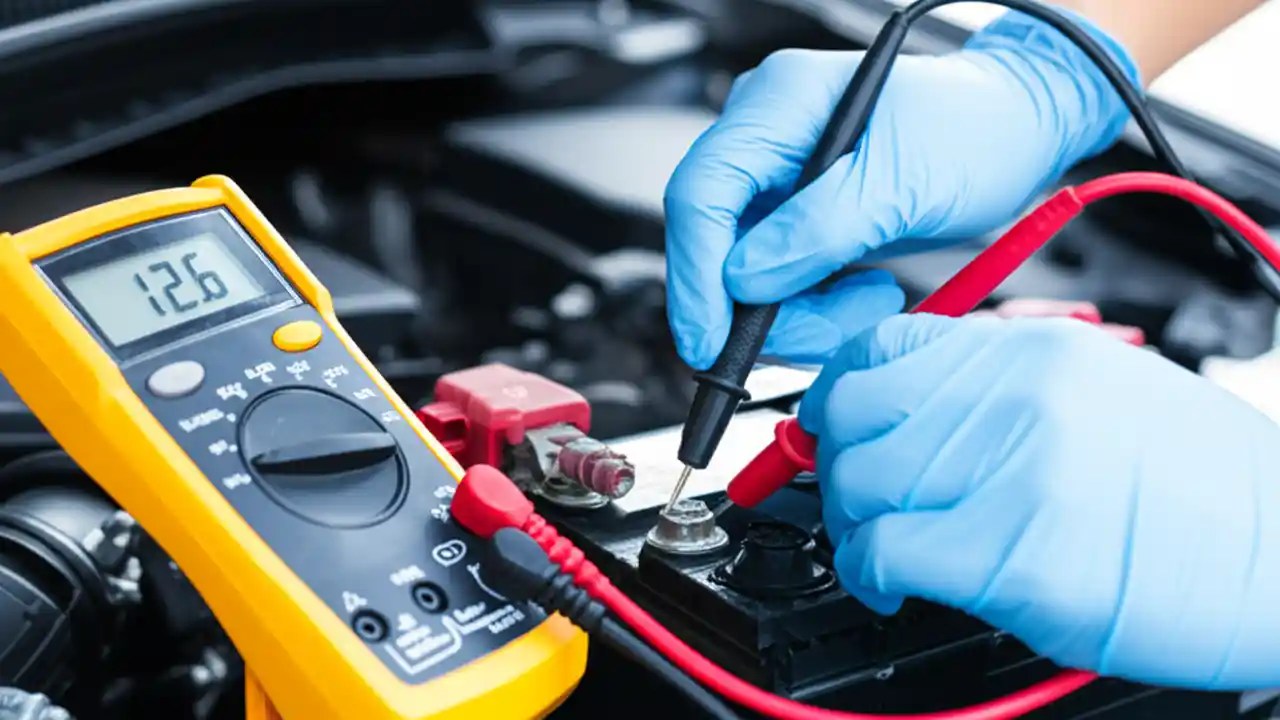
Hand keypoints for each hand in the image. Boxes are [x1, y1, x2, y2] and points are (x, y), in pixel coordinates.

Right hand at [664, 10, 1139, 368]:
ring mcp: (778, 182)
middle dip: (763, 305)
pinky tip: (865, 292)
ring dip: (803, 313)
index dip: (696, 273)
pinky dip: (816, 308)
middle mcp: (765, 140)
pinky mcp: (797, 220)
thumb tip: (744, 279)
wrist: (1019, 134)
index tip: (711, 339)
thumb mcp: (901, 183)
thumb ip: (817, 231)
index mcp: (779, 105)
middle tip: (823, 331)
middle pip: (715, 243)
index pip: (701, 193)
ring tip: (871, 300)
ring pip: (744, 277)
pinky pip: (778, 283)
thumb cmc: (977, 129)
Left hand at [799, 314, 1279, 689]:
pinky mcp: (1013, 554)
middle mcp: (1014, 398)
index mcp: (1031, 352)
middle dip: (836, 463)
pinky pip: (881, 552)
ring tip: (886, 549)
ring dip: (852, 527)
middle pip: (851, 414)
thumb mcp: (1103, 391)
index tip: (835, 426)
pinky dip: (870, 574)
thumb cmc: (1206, 488)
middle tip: (859, 501)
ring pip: (855, 482)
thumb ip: (998, 389)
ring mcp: (1013, 471)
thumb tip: (905, 410)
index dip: (839, 392)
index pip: (880, 344)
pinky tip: (898, 586)